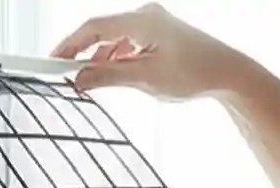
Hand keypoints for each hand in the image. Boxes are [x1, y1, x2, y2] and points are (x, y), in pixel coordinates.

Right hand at [50, 2, 251, 99]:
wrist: (228, 72)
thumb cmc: (194, 73)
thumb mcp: (146, 79)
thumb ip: (109, 77)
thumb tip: (78, 79)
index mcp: (141, 20)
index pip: (93, 27)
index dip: (69, 45)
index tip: (51, 61)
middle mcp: (145, 15)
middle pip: (102, 31)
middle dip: (82, 53)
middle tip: (63, 73)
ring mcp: (153, 23)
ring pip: (115, 39)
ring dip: (101, 59)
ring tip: (88, 80)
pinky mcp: (159, 33)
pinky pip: (128, 43)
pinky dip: (117, 58)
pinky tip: (113, 74)